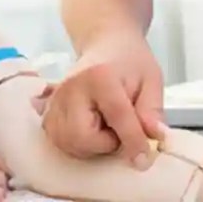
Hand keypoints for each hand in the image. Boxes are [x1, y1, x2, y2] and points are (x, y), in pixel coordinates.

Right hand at [39, 32, 163, 168]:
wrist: (105, 44)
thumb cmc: (130, 62)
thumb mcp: (151, 80)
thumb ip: (152, 111)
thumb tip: (154, 138)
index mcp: (100, 75)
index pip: (117, 116)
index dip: (133, 141)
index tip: (144, 159)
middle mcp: (71, 87)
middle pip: (81, 136)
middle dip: (104, 144)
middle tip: (118, 131)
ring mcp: (56, 98)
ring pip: (67, 142)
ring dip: (89, 146)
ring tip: (104, 128)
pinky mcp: (48, 108)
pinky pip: (56, 139)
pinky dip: (74, 143)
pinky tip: (89, 130)